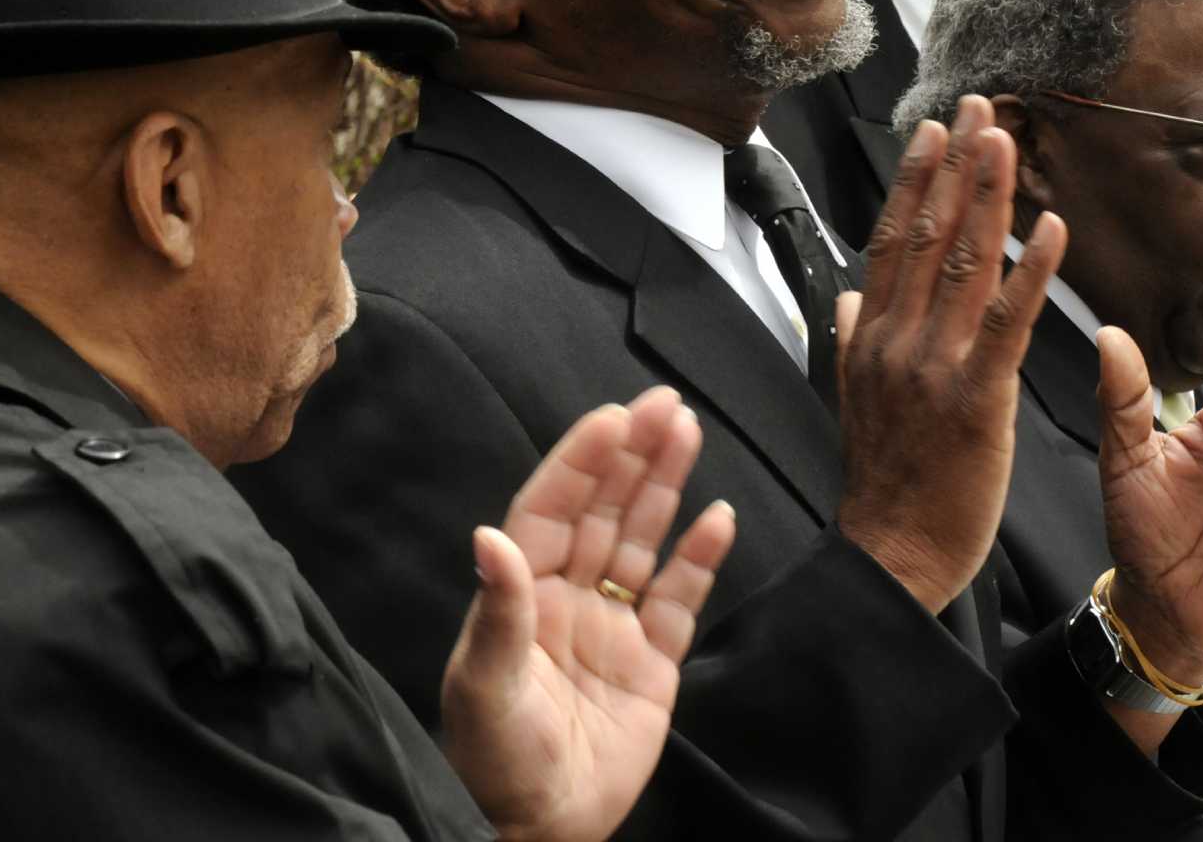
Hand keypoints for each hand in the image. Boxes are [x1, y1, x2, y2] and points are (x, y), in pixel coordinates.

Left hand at [439, 386, 734, 841]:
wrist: (535, 829)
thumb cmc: (493, 758)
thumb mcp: (485, 686)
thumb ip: (499, 610)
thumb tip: (489, 537)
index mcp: (522, 592)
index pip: (551, 508)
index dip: (581, 461)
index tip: (612, 417)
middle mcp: (567, 597)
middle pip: (603, 509)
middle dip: (632, 454)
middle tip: (665, 403)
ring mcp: (612, 627)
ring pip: (642, 539)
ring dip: (664, 486)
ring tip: (688, 430)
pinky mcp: (652, 665)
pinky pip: (679, 600)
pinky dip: (699, 560)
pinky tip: (716, 517)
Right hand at [834, 95, 1065, 614]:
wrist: (891, 552)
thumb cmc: (885, 483)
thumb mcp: (852, 401)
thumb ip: (851, 342)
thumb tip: (849, 299)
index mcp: (869, 338)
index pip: (891, 241)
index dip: (914, 180)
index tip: (935, 131)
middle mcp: (895, 340)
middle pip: (926, 235)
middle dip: (955, 166)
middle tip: (979, 107)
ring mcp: (932, 366)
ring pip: (962, 264)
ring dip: (988, 197)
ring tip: (1007, 141)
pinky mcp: (976, 398)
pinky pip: (1006, 323)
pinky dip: (1030, 271)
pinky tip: (1051, 228)